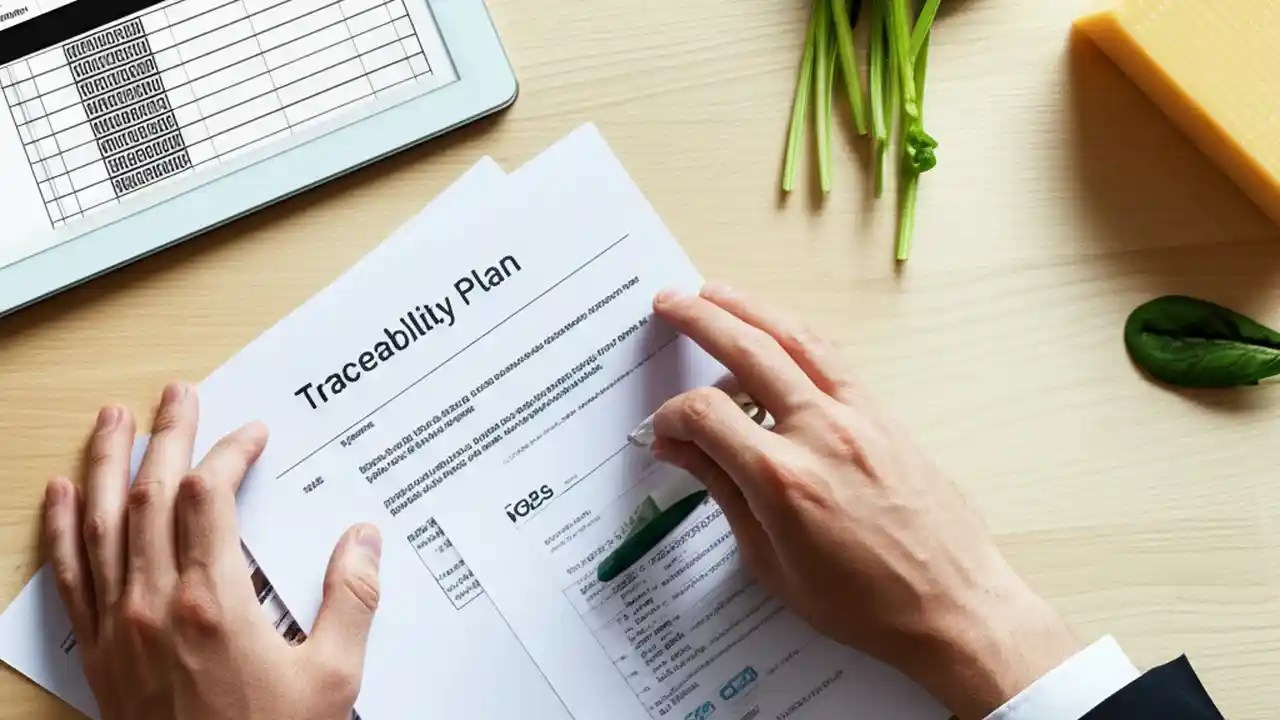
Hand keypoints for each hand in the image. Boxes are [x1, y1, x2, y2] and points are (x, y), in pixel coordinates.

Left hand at [44, 382, 381, 719]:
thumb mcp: (332, 678)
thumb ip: (350, 600)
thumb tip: (362, 540)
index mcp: (212, 603)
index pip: (211, 499)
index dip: (230, 454)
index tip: (252, 436)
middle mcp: (154, 605)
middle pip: (150, 496)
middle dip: (166, 437)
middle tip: (179, 396)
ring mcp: (118, 626)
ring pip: (101, 523)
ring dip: (106, 464)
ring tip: (113, 420)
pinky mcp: (99, 651)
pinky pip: (71, 574)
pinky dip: (62, 527)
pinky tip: (62, 494)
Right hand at [648, 284, 1080, 719]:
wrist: (952, 605)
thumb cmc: (863, 603)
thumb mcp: (770, 561)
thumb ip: (722, 492)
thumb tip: (680, 448)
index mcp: (783, 479)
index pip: (707, 415)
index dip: (673, 417)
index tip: (664, 430)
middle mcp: (821, 432)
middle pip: (749, 351)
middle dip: (701, 318)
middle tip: (669, 300)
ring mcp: (859, 417)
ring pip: (797, 337)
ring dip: (751, 307)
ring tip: (715, 291)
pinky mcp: (885, 415)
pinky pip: (833, 357)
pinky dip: (796, 333)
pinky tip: (776, 327)